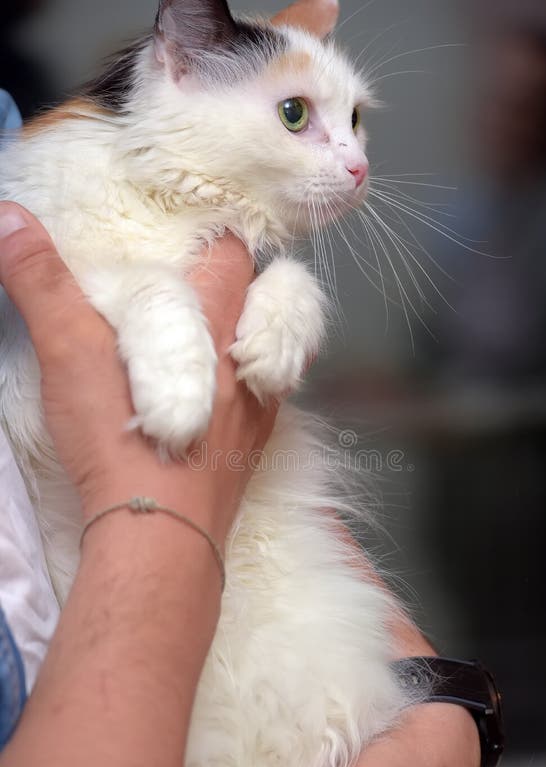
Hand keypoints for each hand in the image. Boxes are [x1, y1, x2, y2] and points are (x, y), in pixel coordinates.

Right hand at [0, 202, 275, 544]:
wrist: (158, 529)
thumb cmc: (119, 435)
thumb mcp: (68, 350)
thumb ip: (43, 282)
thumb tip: (8, 215)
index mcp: (212, 318)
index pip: (232, 252)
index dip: (214, 235)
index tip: (191, 233)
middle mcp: (247, 355)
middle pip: (267, 293)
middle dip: (236, 280)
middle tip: (198, 279)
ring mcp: (259, 402)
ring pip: (275, 346)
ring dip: (251, 329)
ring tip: (217, 328)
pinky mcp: (255, 445)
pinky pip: (269, 396)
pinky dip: (250, 381)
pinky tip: (222, 392)